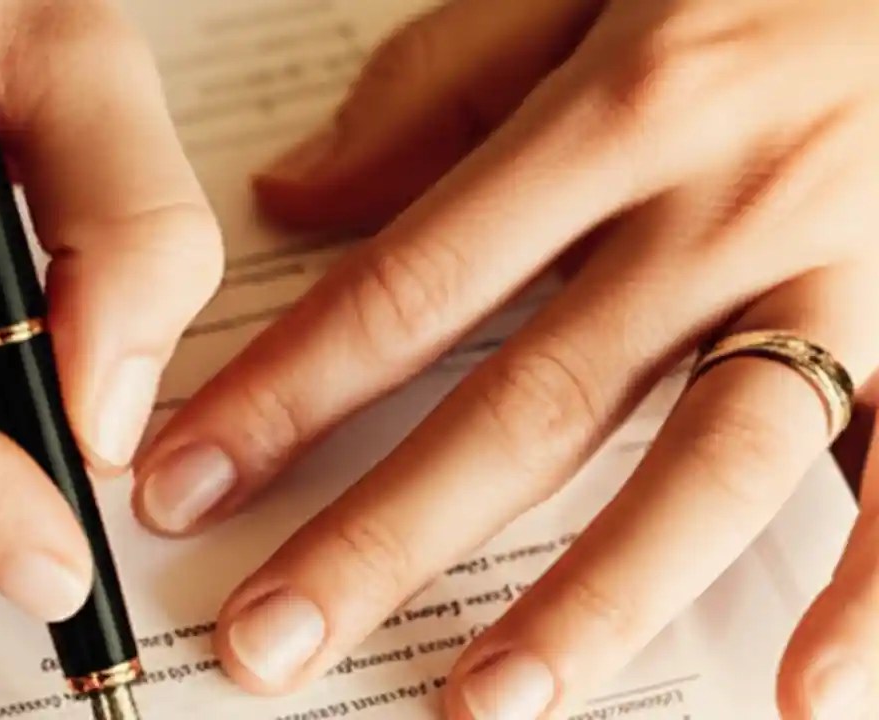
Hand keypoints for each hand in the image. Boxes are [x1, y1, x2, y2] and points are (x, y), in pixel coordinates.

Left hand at [133, 0, 878, 715]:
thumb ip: (437, 83)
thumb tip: (295, 191)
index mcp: (620, 110)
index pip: (406, 286)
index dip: (282, 395)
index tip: (188, 486)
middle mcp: (722, 207)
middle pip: (528, 405)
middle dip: (388, 537)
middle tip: (276, 640)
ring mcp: (843, 276)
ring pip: (706, 462)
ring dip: (596, 597)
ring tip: (491, 702)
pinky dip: (870, 592)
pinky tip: (809, 695)